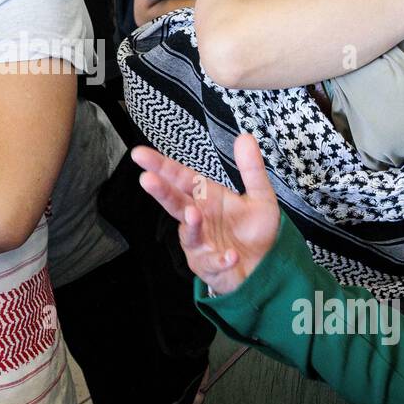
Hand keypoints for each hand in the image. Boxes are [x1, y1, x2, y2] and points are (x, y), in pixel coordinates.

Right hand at [132, 133, 281, 295]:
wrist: (264, 265)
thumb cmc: (254, 230)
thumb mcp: (260, 196)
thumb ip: (251, 169)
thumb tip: (245, 136)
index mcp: (204, 197)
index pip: (179, 177)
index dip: (160, 165)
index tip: (139, 154)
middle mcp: (196, 218)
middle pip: (175, 202)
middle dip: (161, 192)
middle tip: (147, 180)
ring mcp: (199, 244)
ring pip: (190, 234)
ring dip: (191, 225)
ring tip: (194, 213)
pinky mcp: (209, 266)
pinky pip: (213, 262)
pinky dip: (221, 260)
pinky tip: (231, 255)